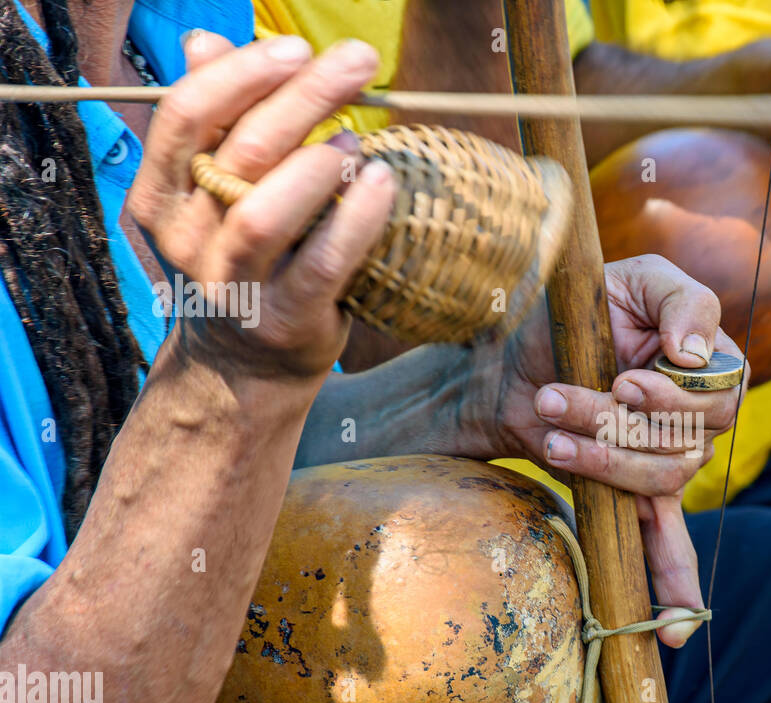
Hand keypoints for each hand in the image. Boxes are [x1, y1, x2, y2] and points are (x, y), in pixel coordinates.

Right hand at [127, 33, 396, 382]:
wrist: (244, 365)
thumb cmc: (243, 258)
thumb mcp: (215, 192)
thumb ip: (216, 123)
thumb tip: (205, 41)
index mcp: (160, 196)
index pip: (186, 116)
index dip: (242, 74)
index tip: (295, 47)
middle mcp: (186, 241)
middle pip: (239, 153)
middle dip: (303, 97)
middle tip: (356, 63)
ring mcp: (233, 287)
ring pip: (265, 214)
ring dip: (320, 164)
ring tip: (357, 139)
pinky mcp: (286, 321)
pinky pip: (323, 263)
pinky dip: (358, 218)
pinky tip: (384, 183)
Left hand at [491, 255, 746, 646]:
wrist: (506, 360)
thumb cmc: (573, 310)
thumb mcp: (632, 281)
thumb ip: (683, 300)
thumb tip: (698, 355)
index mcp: (708, 363)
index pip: (724, 394)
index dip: (675, 395)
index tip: (621, 378)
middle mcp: (696, 417)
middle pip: (684, 441)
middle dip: (615, 422)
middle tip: (556, 397)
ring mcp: (666, 462)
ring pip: (659, 480)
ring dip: (600, 460)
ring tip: (551, 432)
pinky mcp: (630, 496)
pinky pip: (666, 548)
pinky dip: (672, 588)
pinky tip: (672, 631)